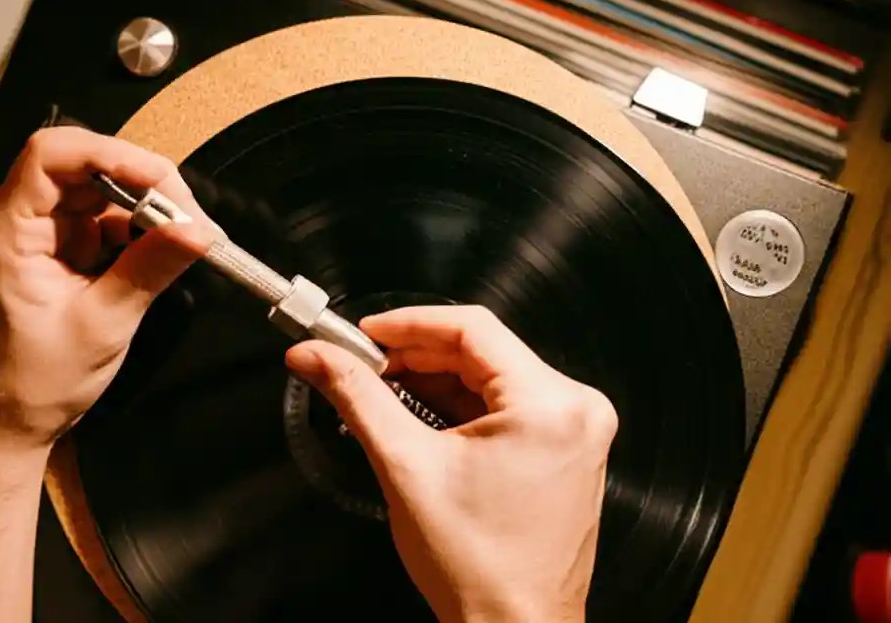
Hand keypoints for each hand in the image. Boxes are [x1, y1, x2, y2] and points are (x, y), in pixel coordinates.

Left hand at [0, 127, 213, 448]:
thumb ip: (150, 268)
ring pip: (96, 190)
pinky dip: (133, 231)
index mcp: (6, 229)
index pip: (53, 154)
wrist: (7, 423)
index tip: (164, 182)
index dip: (113, 154)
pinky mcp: (52, 248)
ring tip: (187, 236)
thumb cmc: (33, 382)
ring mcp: (33, 232)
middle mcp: (12, 218)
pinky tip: (163, 249)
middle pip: (82, 166)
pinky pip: (98, 219)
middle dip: (142, 184)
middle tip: (191, 217)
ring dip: (144, 208)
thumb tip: (197, 230)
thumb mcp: (103, 323)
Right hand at [285, 305, 616, 622]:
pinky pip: (504, 407)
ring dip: (432, 381)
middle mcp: (575, 411)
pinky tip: (416, 418)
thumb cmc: (478, 568)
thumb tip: (317, 357)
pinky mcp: (563, 451)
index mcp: (550, 405)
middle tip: (359, 363)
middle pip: (481, 351)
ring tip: (380, 394)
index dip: (407, 324)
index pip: (472, 328)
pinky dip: (457, 407)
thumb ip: (357, 397)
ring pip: (490, 378)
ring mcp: (574, 432)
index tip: (364, 332)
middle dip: (414, 354)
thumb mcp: (404, 466)